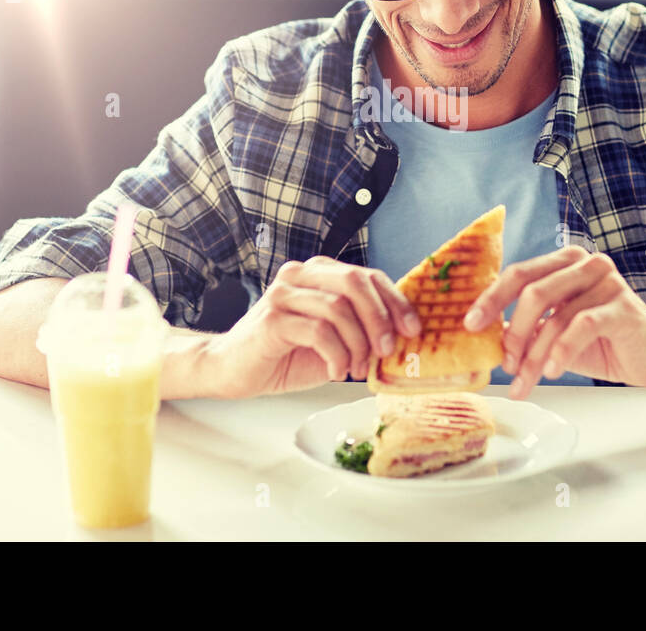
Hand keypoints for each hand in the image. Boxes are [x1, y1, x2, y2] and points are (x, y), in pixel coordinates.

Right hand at [208, 256, 420, 396]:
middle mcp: (301, 275)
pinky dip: (337, 354)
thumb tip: (402, 336)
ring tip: (356, 368)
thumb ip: (360, 329)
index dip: (396, 301)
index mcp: (319, 274)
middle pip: (355, 283)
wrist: (232, 369)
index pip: (368, 276)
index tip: (413, 330)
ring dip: (357, 343)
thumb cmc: (283, 354)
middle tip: (387, 350)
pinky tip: (336, 371)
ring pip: (339, 308)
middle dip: (380, 318)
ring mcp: (284, 294)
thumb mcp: (333, 340)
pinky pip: (319, 331)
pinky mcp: (273, 318)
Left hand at [462, 246, 645, 398]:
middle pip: (533, 292)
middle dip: (513, 332)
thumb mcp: (555, 333)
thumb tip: (484, 335)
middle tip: (504, 364)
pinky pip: (580, 327)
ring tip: (526, 381)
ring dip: (535, 355)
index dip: (491, 299)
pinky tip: (554, 372)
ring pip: (554, 317)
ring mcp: (606, 283)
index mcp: (566, 263)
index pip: (519, 274)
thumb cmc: (603, 344)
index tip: (470, 325)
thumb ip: (526, 327)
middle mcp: (586, 264)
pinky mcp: (622, 308)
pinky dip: (561, 352)